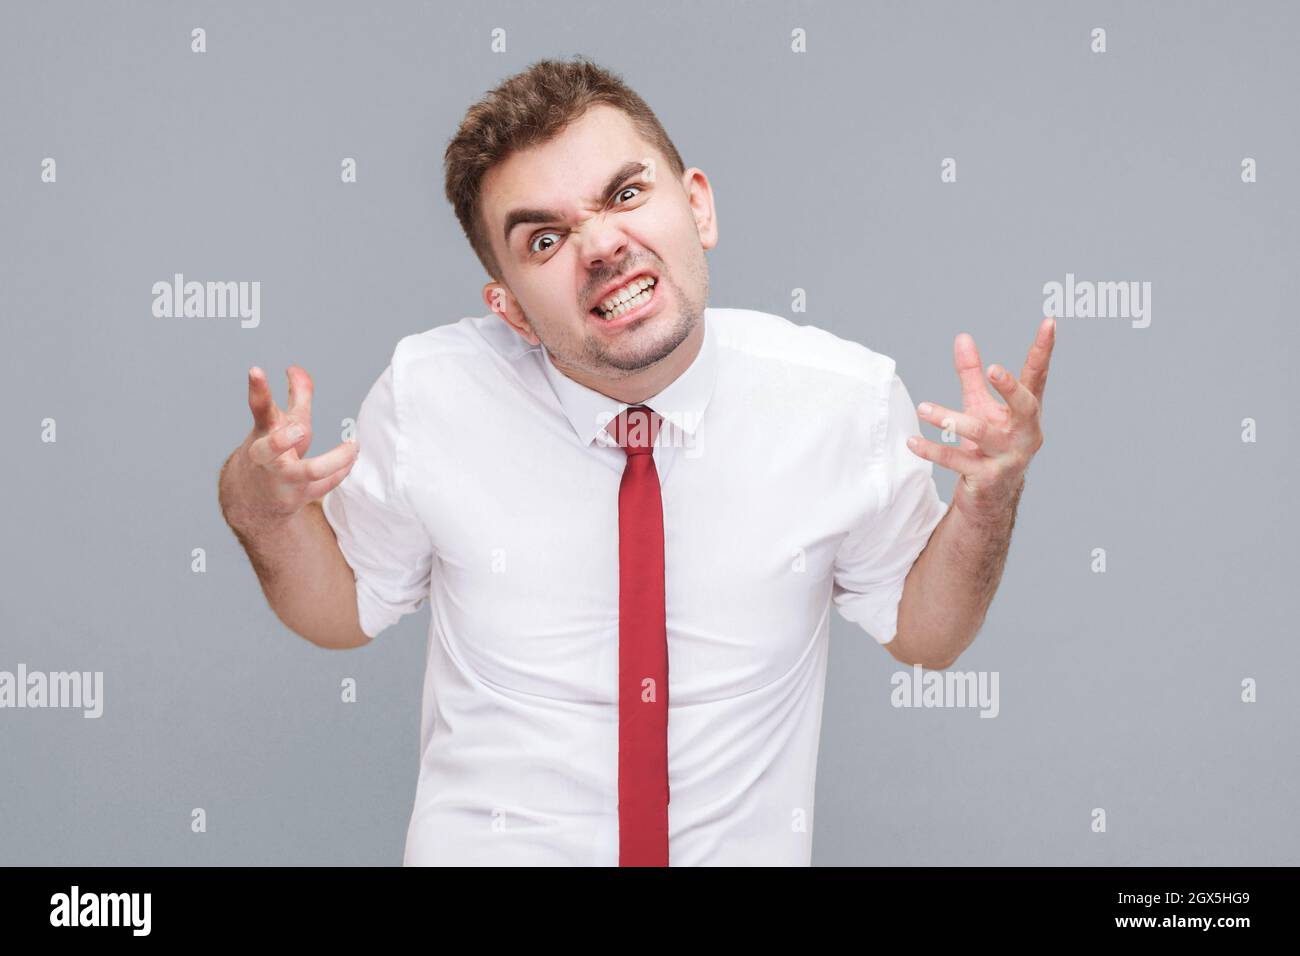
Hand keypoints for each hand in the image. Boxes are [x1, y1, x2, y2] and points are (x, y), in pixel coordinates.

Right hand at [219, 365, 357, 527]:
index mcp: (264, 432)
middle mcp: (268, 457)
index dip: (258, 389)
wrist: (253, 498)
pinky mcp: (297, 496)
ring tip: (353, 446)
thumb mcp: (282, 423)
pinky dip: (341, 472)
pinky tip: (352, 460)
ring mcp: (282, 478)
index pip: (259, 408)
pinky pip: (324, 486)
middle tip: (301, 429)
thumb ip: (294, 396)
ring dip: (336, 460)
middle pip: (269, 448)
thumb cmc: (274, 453)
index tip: (256, 369)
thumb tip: (295, 368)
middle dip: (282, 440)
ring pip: (309, 471)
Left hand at [906, 318, 1055, 520]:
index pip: (1037, 376)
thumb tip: (962, 337)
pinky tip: (912, 442)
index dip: (1043, 349)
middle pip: (1024, 406)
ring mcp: (1008, 457)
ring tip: (924, 408)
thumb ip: (972, 374)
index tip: (1049, 322)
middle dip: (1009, 387)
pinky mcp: (987, 477)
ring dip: (950, 419)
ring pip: (981, 433)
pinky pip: (957, 461)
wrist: (991, 496)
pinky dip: (933, 450)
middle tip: (991, 368)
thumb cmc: (989, 443)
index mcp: (1027, 412)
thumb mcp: (981, 405)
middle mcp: (1024, 433)